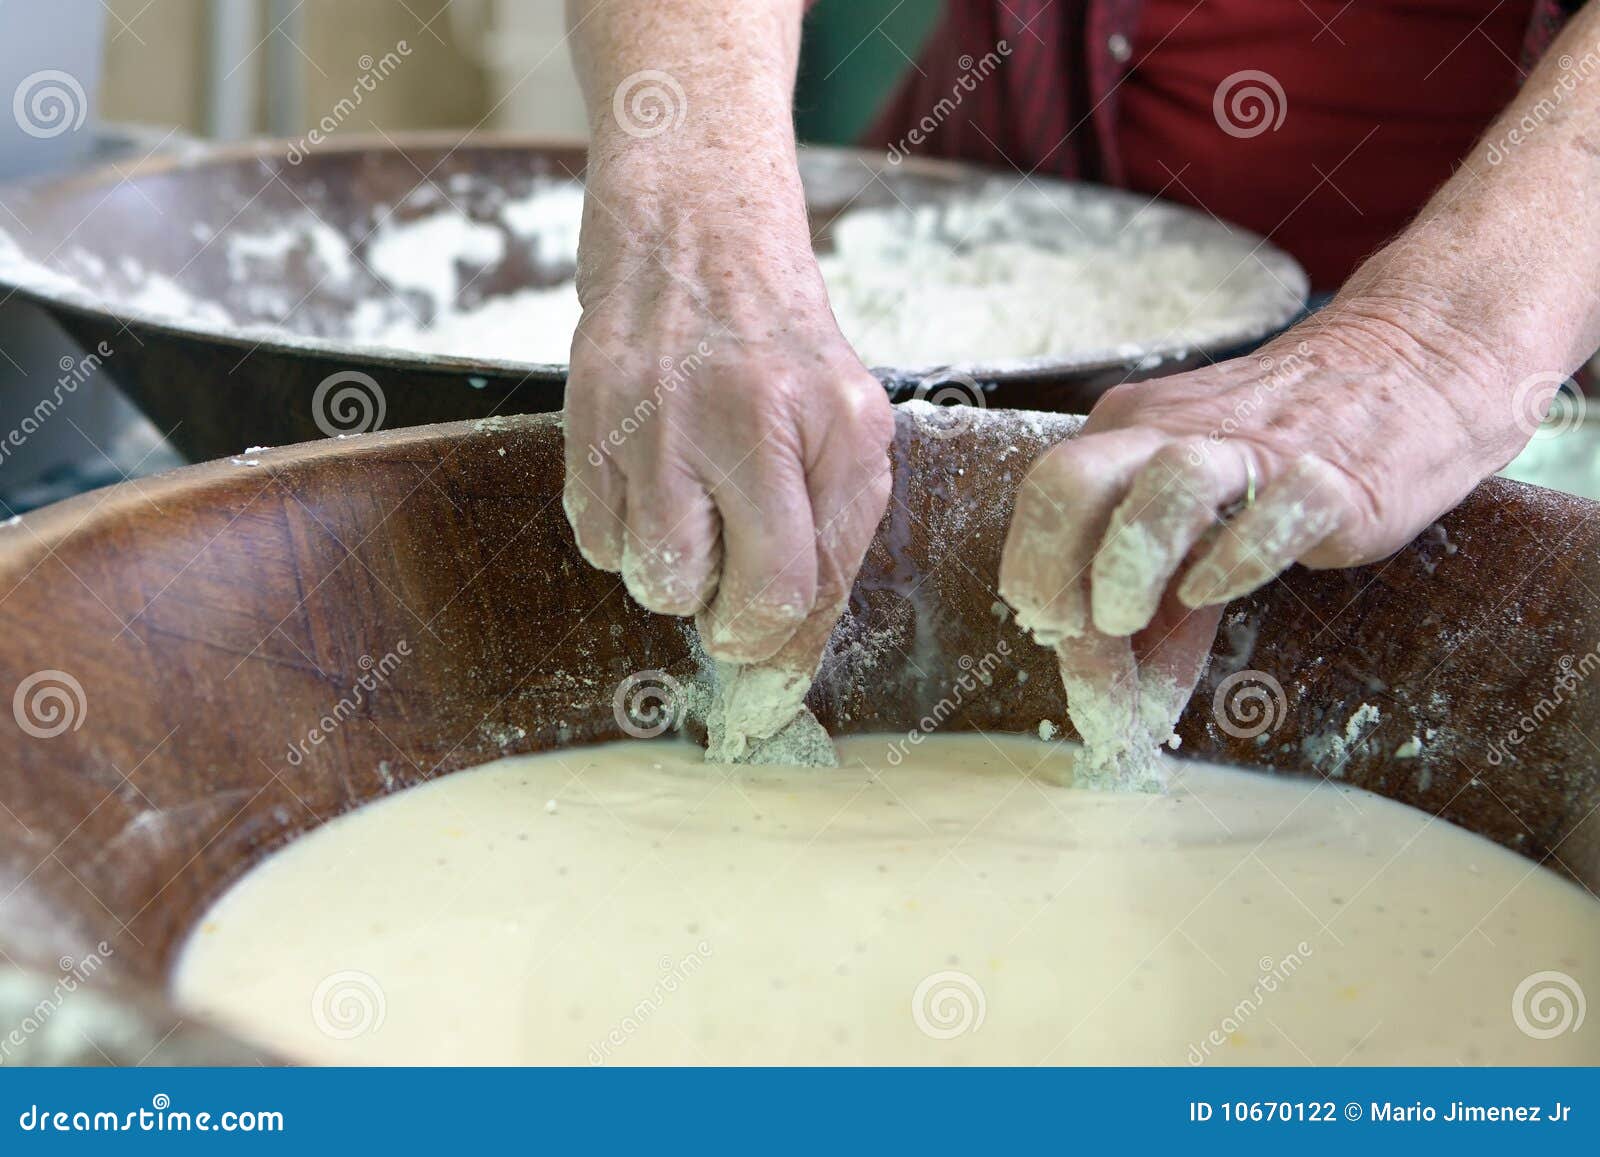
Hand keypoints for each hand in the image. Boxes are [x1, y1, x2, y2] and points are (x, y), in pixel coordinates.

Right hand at [561, 175, 893, 699]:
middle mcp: (748, 421)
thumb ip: (836, 537)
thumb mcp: (846, 426)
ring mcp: (660, 419)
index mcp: (838, 428)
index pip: (807, 588)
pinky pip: (598, 541)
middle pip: (735, 602)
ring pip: (657, 581)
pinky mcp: (589, 418)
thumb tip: (790, 655)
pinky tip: (650, 482)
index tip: (772, 669)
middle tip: (732, 603)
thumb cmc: (779, 346)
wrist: (695, 235)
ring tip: (693, 518)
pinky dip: (623, 535)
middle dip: (734, 629)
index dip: (785, 650)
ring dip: (675, 576)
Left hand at [997, 298, 1523, 782]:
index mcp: (1129, 433)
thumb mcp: (1199, 529)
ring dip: (1130, 564)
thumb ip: (1152, 612)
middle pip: (1073, 479)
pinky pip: (1277, 512)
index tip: (1052, 627)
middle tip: (1077, 627)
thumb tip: (1109, 713)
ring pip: (1168, 485)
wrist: (1410, 369)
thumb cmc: (1285, 457)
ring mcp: (1254, 449)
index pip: (1046, 493)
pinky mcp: (1332, 477)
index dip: (1033, 569)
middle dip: (1055, 566)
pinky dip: (1233, 561)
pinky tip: (1211, 591)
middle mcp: (1174, 431)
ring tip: (1129, 618)